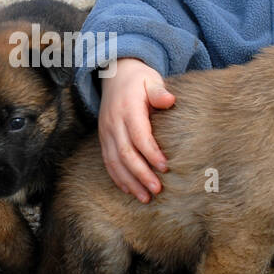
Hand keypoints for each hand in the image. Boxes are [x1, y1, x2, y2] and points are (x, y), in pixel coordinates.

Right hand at [97, 58, 175, 202]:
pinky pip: (108, 162)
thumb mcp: (151, 79)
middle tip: (157, 190)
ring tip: (146, 198)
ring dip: (130, 181)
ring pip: (114, 162)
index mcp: (127, 108)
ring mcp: (106, 132)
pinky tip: (130, 190)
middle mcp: (113, 122)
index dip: (151, 153)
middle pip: (125, 153)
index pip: (138, 135)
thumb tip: (169, 100)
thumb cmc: (139, 80)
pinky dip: (118, 178)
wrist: (114, 75)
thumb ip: (159, 91)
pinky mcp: (103, 139)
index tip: (165, 167)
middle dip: (141, 174)